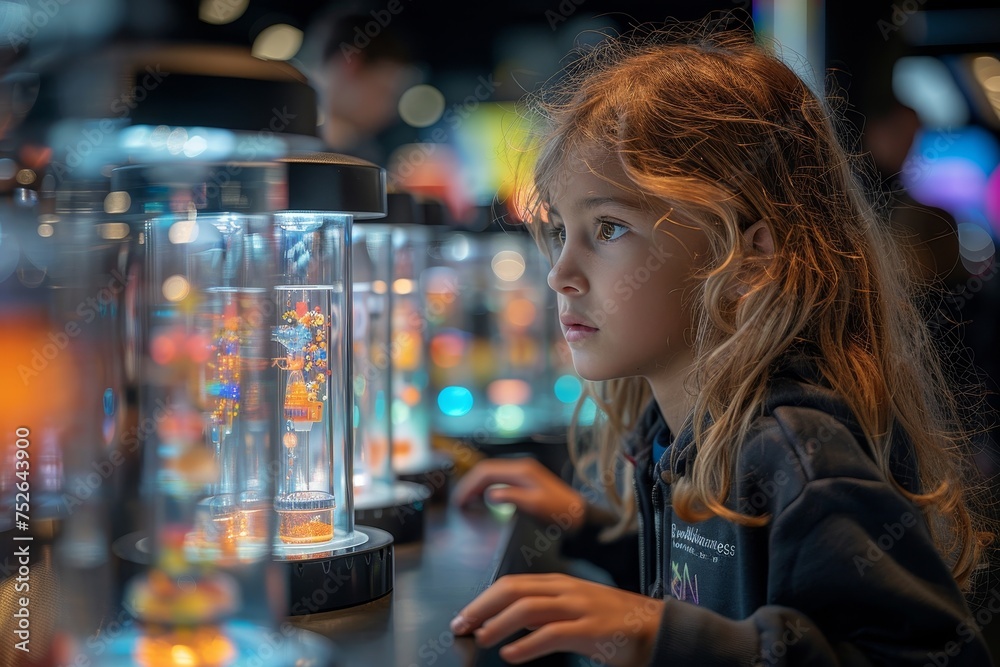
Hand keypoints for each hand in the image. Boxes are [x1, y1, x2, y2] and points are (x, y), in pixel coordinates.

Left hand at [450, 573, 663, 664]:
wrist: (656, 628)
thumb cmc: (613, 622)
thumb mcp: (576, 609)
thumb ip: (546, 611)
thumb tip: (513, 623)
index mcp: (559, 583)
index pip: (512, 584)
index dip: (483, 599)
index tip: (465, 617)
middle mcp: (565, 590)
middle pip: (512, 590)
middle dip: (481, 607)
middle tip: (461, 627)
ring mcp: (578, 608)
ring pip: (527, 608)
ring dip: (498, 625)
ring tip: (482, 640)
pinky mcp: (590, 630)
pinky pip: (551, 634)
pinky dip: (526, 645)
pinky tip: (511, 655)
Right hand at [452, 457, 585, 530]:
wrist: (578, 516)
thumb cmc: (560, 512)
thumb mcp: (534, 505)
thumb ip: (510, 497)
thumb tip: (489, 495)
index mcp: (521, 470)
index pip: (487, 471)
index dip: (470, 484)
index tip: (459, 499)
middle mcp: (520, 467)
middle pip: (487, 471)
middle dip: (470, 484)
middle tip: (459, 502)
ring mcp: (523, 474)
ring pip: (492, 475)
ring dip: (477, 486)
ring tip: (467, 501)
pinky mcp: (525, 482)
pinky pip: (499, 481)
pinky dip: (487, 489)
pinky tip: (483, 500)